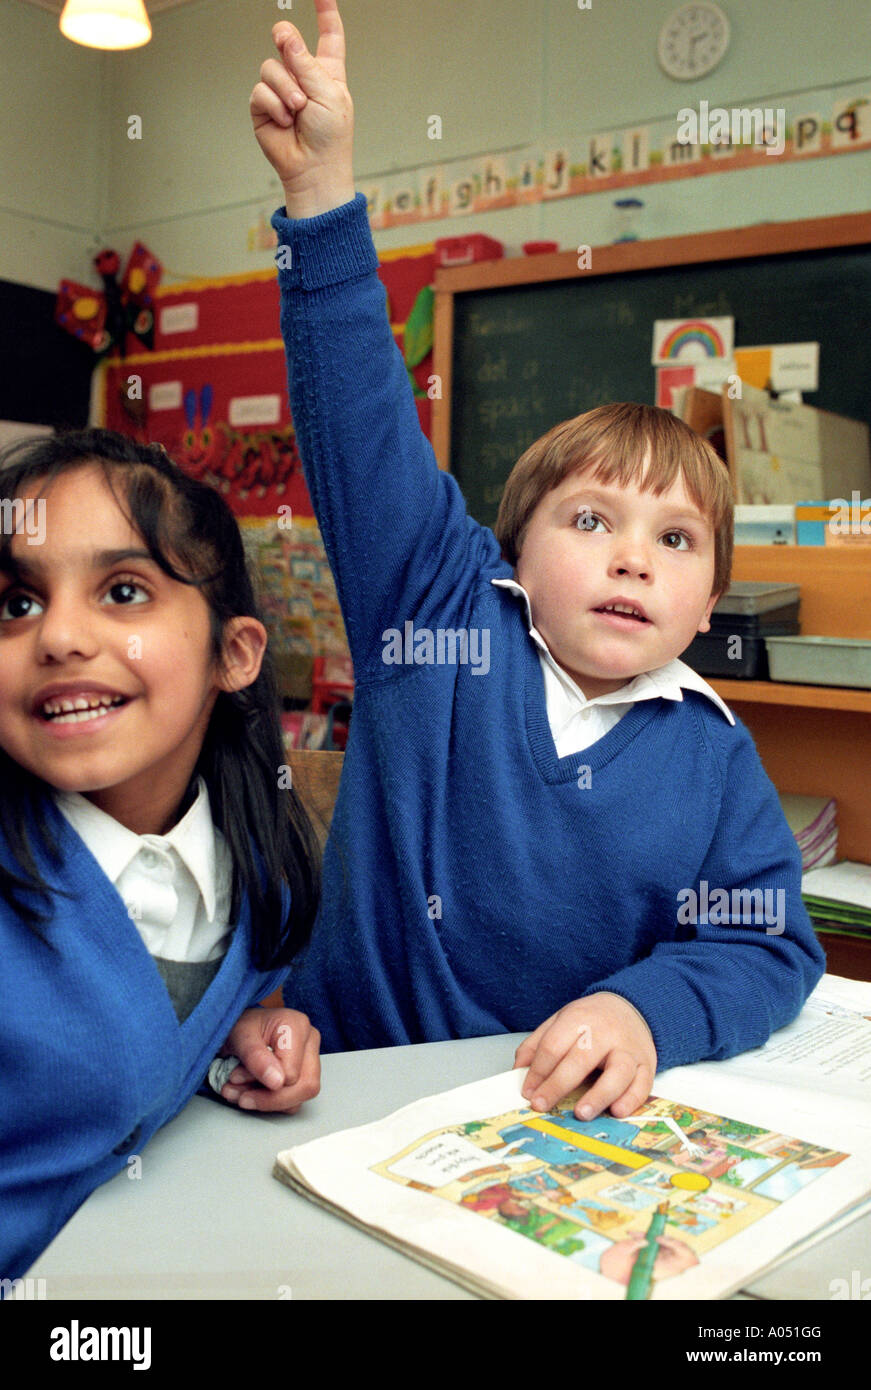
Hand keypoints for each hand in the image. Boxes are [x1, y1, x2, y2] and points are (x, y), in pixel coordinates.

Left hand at [219, 1007, 319, 1113]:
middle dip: (268, 1100)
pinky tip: (251, 1093)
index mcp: (297, 1026)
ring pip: (300, 1097)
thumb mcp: (239, 1037)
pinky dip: (270, 1103)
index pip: (292, 1073)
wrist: (241, 1028)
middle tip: (240, 1096)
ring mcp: (310, 1058)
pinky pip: (295, 1101)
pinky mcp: (304, 1074)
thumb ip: (255, 1057)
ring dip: (267, 1103)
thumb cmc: (242, 1027)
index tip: (236, 1079)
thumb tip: (276, 1082)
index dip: (264, 1084)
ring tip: (239, 1093)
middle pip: (305, 1086)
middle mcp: (309, 1041)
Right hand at [250, 2, 354, 216]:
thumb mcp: (327, 92)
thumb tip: (284, 32)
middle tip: (289, 51)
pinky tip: (285, 121)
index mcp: (327, 71)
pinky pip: (261, 90)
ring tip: (298, 111)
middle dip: (286, 42)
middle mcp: (302, 76)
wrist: (314, 169)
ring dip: (286, 89)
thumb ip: (305, 61)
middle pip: (287, 41)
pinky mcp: (264, 106)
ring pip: (271, 67)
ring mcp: (281, 90)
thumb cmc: (330, 137)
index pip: (328, 34)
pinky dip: (274, 105)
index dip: (325, 12)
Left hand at [514, 992, 656, 1120]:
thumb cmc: (592, 1020)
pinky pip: (643, 1084)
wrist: (631, 1007)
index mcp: (580, 1019)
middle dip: (558, 1084)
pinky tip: (617, 1111)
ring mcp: (629, 1049)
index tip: (527, 1093)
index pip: (554, 1045)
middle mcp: (606, 1033)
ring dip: (599, 1095)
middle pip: (581, 1059)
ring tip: (581, 1113)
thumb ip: (538, 1043)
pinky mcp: (647, 1064)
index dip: (538, 1071)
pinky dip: (631, 1100)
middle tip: (541, 1105)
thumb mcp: (561, 1020)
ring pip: (617, 1073)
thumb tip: (519, 1071)